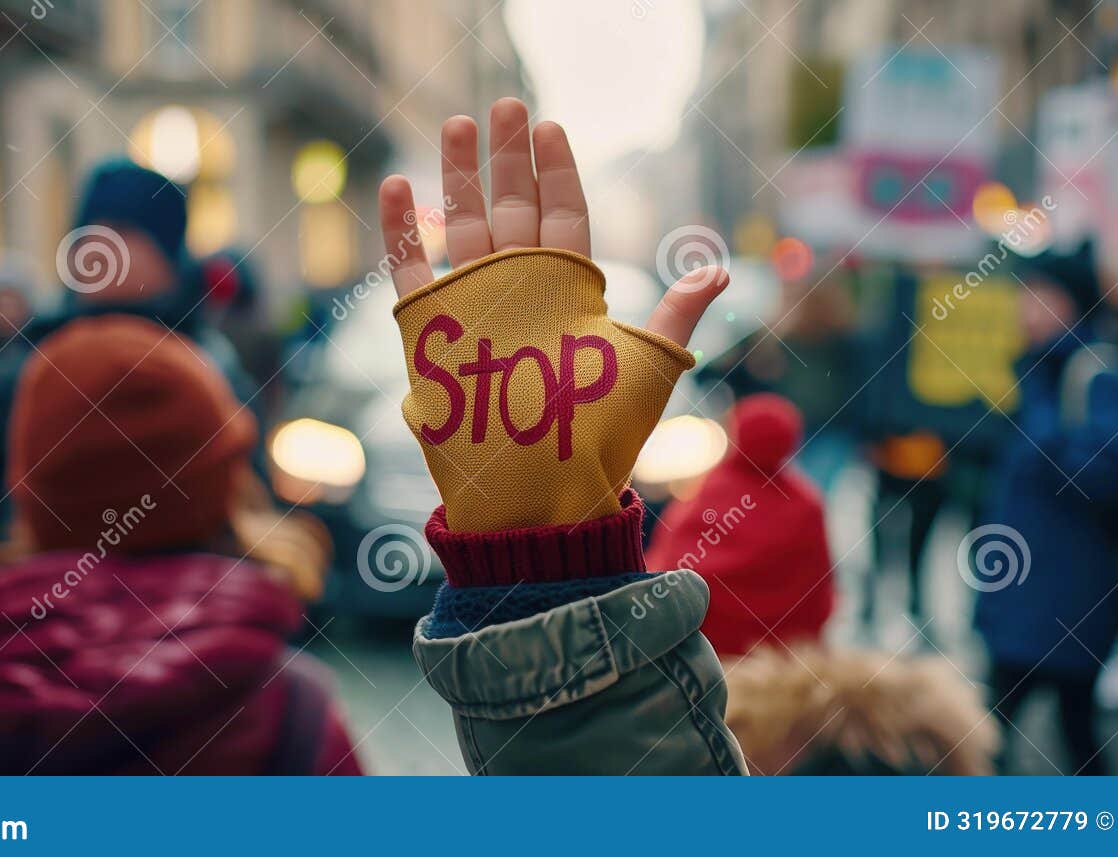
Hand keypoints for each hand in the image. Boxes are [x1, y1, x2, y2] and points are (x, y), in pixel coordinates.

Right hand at [378, 98, 727, 531]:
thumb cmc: (600, 436)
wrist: (540, 489)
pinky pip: (412, 270)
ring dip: (458, 176)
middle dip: (507, 157)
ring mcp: (475, 306)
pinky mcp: (432, 331)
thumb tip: (718, 271)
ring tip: (457, 124)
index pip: (563, 215)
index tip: (551, 127)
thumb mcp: (649, 366)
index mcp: (570, 292)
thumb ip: (676, 314)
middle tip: (505, 106)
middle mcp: (521, 290)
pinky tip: (400, 185)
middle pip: (511, 208)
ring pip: (463, 226)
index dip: (557, 172)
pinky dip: (404, 231)